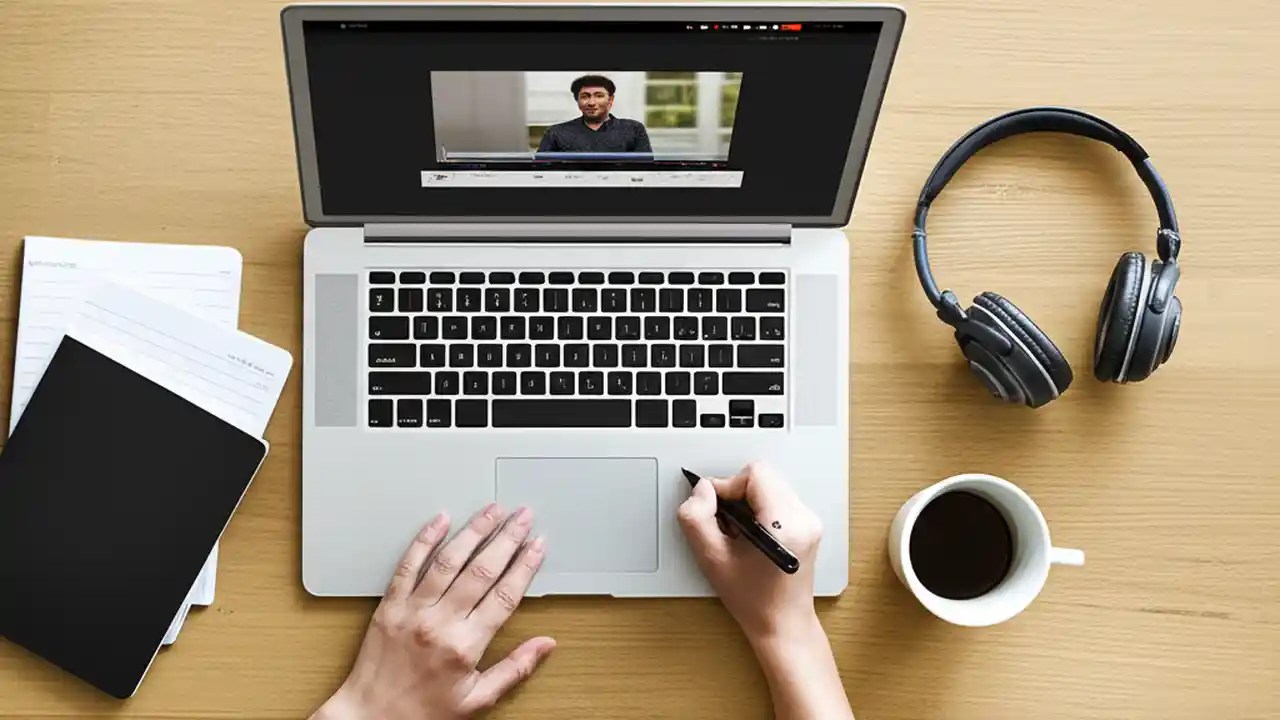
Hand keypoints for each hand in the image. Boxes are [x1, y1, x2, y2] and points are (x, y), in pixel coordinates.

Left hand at [312, 505, 553, 719]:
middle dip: (507, 539)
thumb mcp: (477, 700)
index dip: (525, 566)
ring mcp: (412, 611)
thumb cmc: (423, 713)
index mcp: (465, 647)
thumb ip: (515, 668)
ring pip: (448, 561)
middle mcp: (439, 624)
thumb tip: (546, 644)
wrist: (370, 717)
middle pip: (482, 571)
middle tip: (523, 517)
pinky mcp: (389, 605)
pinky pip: (408, 565)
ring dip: (473, 531)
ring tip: (491, 511)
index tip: (538, 546)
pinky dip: (424, 540)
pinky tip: (440, 520)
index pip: (505, 596)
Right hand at [678, 463, 853, 719]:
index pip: (755, 473)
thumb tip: (701, 489)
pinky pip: (778, 498)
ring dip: (747, 501)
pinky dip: (759, 508)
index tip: (715, 509)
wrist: (783, 624)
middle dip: (737, 493)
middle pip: (763, 476)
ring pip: (770, 485)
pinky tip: (751, 536)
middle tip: (725, 524)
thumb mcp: (712, 559)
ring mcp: (810, 520)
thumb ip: (697, 518)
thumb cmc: (751, 599)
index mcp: (785, 523)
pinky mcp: (808, 524)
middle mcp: (804, 517)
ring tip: (738, 533)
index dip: (727, 485)